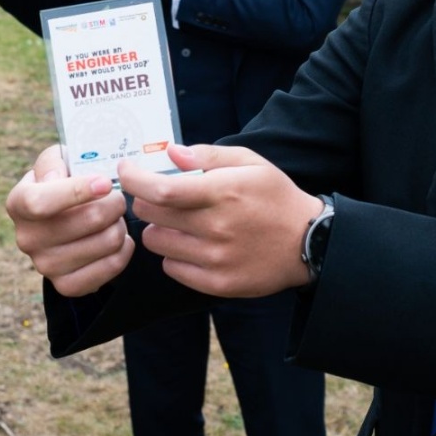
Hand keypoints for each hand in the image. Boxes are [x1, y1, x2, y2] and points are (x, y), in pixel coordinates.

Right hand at [5, 144, 132, 296]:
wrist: (64, 220)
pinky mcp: (65, 285)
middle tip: (118, 198)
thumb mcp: (55, 161)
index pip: (40, 202)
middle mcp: (26, 238)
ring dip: (120, 226)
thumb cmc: (63, 182)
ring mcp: (45, 265)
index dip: (77, 192)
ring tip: (116, 218)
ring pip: (105, 243)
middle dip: (114, 204)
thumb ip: (54, 161)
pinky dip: (123, 251)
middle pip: (87, 220)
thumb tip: (56, 179)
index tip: (106, 183)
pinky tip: (120, 239)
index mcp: (18, 203)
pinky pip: (109, 268)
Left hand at [119, 143, 318, 296]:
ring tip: (179, 222)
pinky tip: (191, 244)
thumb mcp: (249, 162)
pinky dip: (173, 255)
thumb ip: (207, 155)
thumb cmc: (275, 197)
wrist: (310, 243)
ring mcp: (216, 259)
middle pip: (152, 215)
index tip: (125, 171)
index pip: (161, 189)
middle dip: (146, 200)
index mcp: (222, 193)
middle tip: (159, 196)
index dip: (133, 179)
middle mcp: (216, 227)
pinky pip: (172, 268)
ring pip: (157, 242)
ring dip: (159, 228)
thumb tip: (171, 152)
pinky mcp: (217, 283)